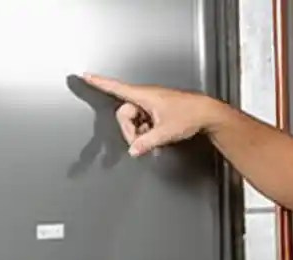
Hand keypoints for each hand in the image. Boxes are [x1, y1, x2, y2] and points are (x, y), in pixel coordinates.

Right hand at [81, 74, 216, 156]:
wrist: (207, 113)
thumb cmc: (189, 115)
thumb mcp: (165, 133)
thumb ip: (146, 142)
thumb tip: (133, 150)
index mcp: (144, 96)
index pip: (116, 88)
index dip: (99, 83)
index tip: (85, 76)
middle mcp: (145, 97)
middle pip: (124, 114)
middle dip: (129, 131)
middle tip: (140, 144)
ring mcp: (151, 104)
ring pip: (134, 120)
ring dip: (139, 133)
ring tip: (154, 140)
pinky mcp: (156, 110)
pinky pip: (143, 121)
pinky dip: (146, 131)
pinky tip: (157, 137)